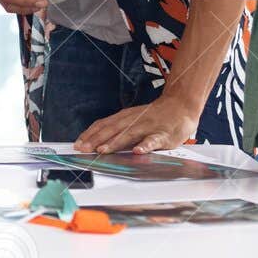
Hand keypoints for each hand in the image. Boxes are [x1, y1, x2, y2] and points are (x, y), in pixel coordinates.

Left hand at [72, 95, 199, 153]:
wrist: (180, 105)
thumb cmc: (154, 116)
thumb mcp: (133, 119)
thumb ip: (118, 129)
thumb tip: (98, 141)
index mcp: (124, 118)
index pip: (103, 125)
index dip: (89, 135)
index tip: (77, 144)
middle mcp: (133, 121)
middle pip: (111, 130)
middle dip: (96, 140)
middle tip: (83, 149)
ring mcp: (147, 127)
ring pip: (129, 135)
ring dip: (115, 142)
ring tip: (103, 150)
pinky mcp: (162, 134)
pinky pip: (153, 140)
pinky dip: (145, 146)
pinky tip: (138, 151)